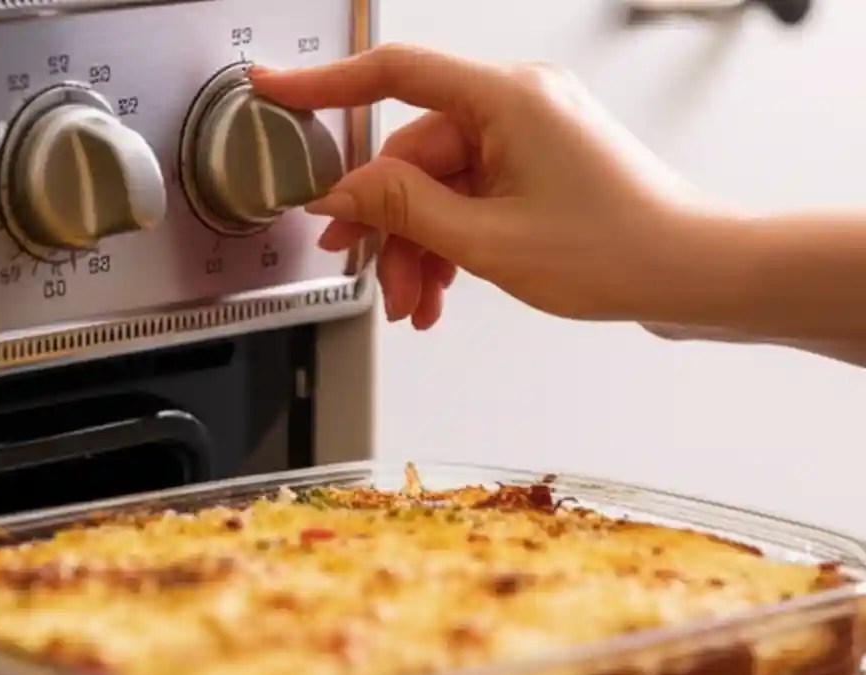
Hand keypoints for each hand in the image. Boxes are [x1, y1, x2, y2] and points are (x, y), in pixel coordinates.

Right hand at [251, 45, 709, 328]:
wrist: (697, 275)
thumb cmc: (622, 249)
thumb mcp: (489, 240)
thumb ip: (404, 210)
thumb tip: (342, 194)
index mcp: (508, 98)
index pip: (392, 74)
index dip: (324, 83)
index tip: (275, 90)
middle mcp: (518, 105)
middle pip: (413, 154)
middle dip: (388, 224)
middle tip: (367, 272)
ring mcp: (529, 137)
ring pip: (438, 186)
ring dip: (418, 246)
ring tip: (415, 302)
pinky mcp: (537, 168)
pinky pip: (469, 196)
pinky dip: (449, 244)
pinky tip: (440, 291)